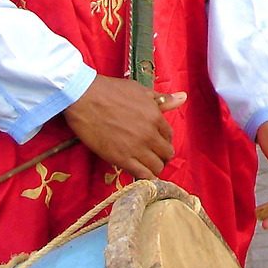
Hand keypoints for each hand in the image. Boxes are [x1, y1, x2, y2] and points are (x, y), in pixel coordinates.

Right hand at [62, 75, 182, 179]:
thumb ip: (163, 99)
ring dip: (154, 168)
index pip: (169, 136)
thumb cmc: (111, 91)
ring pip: (156, 167)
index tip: (156, 142)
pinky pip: (141, 174)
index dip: (164, 140)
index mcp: (156, 117)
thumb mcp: (141, 91)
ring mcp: (136, 148)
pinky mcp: (121, 159)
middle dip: (162, 155)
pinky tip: (139, 173)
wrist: (84, 98)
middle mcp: (150, 135)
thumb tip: (183, 97)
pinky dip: (144, 176)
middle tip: (153, 155)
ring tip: (146, 165)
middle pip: (167, 154)